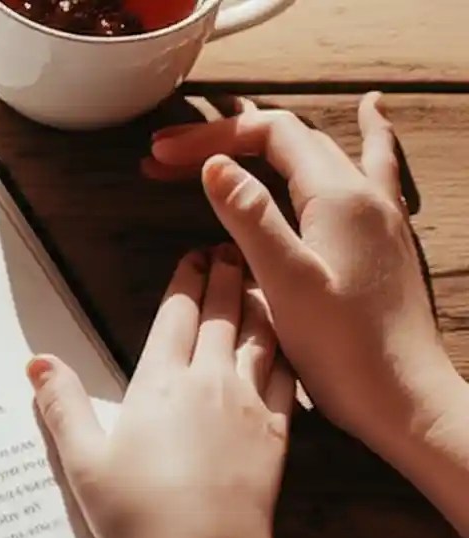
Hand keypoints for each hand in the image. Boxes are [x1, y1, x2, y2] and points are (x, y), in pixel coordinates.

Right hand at [28, 246, 294, 537]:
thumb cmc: (138, 513)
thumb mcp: (84, 461)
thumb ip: (62, 406)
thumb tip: (36, 363)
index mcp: (159, 382)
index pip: (175, 316)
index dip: (184, 282)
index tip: (192, 257)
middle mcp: (208, 382)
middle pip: (221, 315)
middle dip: (225, 278)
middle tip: (229, 252)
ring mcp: (249, 406)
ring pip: (260, 337)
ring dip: (259, 304)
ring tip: (261, 282)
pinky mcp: (277, 434)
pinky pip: (286, 378)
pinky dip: (286, 352)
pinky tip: (287, 346)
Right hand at [145, 94, 462, 464]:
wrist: (404, 399)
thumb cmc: (346, 351)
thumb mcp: (286, 282)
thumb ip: (250, 218)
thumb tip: (214, 165)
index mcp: (337, 198)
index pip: (268, 135)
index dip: (210, 137)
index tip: (160, 157)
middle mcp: (364, 194)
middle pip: (288, 139)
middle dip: (223, 140)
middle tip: (166, 159)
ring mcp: (378, 214)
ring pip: (319, 150)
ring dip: (268, 139)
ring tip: (231, 121)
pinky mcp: (382, 239)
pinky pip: (372, 164)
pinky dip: (364, 133)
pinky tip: (370, 112)